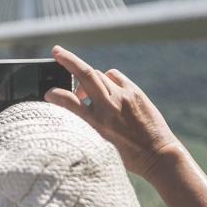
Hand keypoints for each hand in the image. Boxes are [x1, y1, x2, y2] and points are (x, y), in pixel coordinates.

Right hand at [43, 44, 184, 180]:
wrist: (158, 155)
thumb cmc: (127, 156)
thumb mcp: (99, 145)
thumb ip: (85, 125)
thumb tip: (74, 106)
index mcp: (97, 125)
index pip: (68, 101)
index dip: (54, 94)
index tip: (48, 94)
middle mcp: (109, 107)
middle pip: (84, 74)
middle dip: (68, 59)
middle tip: (56, 51)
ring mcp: (124, 97)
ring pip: (99, 74)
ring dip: (88, 79)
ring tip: (87, 92)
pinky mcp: (136, 92)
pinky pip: (114, 75)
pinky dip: (106, 79)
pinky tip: (106, 90)